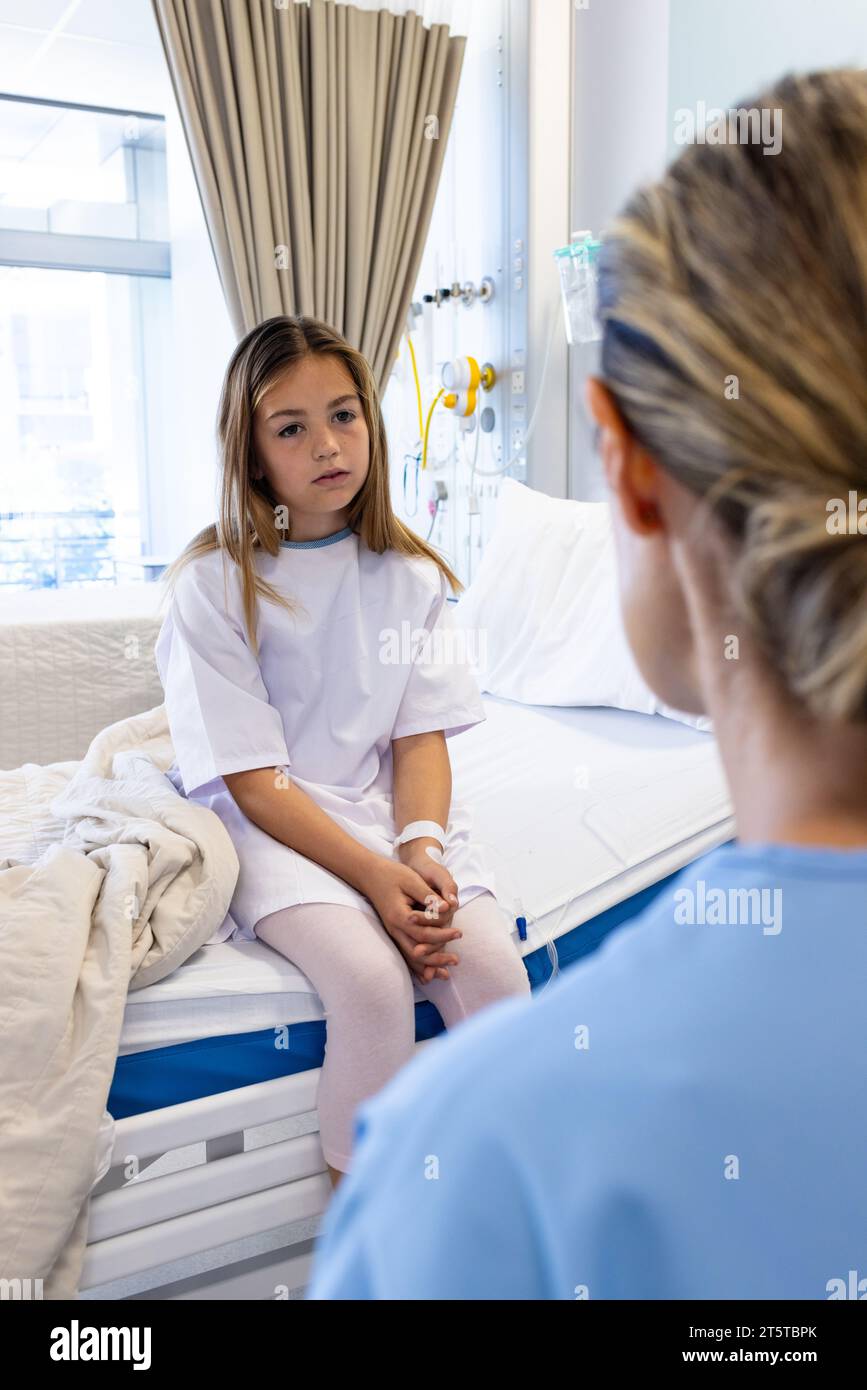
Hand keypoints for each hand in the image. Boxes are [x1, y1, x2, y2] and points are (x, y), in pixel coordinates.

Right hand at [395, 839, 461, 980]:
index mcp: (400, 917)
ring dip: (428, 966)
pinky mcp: (394, 932)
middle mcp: (395, 929)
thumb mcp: (411, 880)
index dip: (443, 936)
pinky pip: (406, 953)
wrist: (370, 875)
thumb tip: (447, 908)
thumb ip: (428, 896)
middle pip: (417, 952)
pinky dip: (417, 965)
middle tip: (456, 960)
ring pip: (411, 957)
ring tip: (446, 974)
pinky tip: (428, 974)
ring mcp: (393, 933)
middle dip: (437, 958)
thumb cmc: (392, 874)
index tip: (459, 933)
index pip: (425, 933)